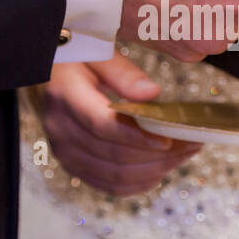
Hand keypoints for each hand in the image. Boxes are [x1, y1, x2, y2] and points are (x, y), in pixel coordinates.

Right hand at [32, 52, 201, 196]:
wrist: (47, 76)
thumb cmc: (76, 59)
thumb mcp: (98, 53)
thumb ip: (123, 73)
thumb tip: (152, 94)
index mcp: (65, 96)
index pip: (103, 125)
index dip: (138, 137)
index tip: (169, 140)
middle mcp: (61, 129)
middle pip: (114, 155)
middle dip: (158, 155)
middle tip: (192, 143)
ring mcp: (65, 152)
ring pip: (115, 176)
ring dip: (155, 170)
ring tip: (184, 155)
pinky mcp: (74, 165)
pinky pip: (109, 185)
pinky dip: (139, 183)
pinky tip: (162, 169)